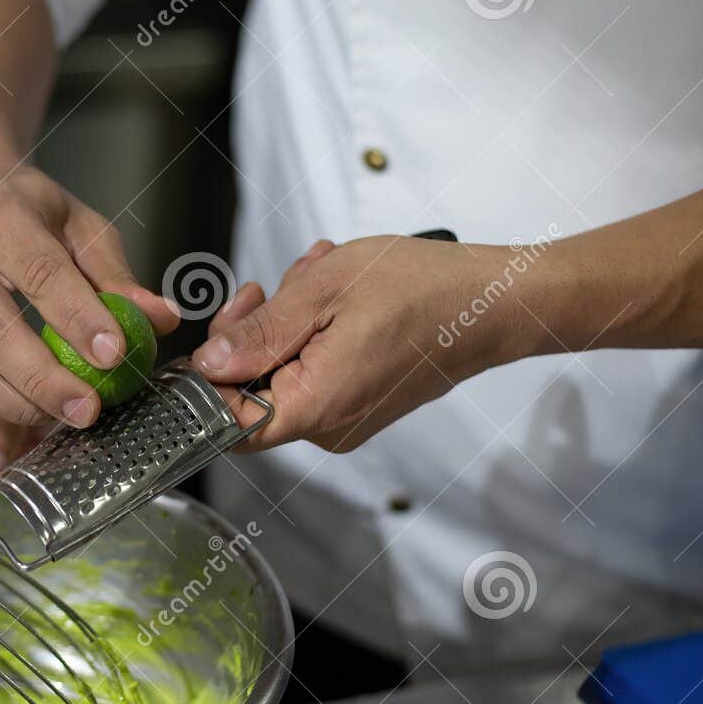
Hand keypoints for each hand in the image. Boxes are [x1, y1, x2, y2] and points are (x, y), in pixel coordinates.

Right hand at [0, 166, 178, 434]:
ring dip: (20, 404)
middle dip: (45, 380)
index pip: (41, 273)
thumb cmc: (26, 210)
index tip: (116, 354)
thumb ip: (117, 274)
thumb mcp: (79, 225)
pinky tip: (37, 414)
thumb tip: (162, 319)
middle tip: (90, 410)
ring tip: (68, 416)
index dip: (79, 318)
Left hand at [192, 235, 528, 451]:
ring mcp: (346, 418)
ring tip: (316, 276)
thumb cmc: (421, 289)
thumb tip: (209, 364)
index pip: (226, 421)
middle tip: (269, 286)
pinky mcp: (360, 402)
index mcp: (313, 408)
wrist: (494, 302)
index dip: (208, 378)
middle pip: (251, 392)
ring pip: (282, 373)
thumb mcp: (323, 291)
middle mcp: (328, 427)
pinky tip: (334, 294)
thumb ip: (259, 333)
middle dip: (253, 331)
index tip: (217, 330)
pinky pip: (314, 370)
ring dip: (287, 321)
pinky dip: (313, 330)